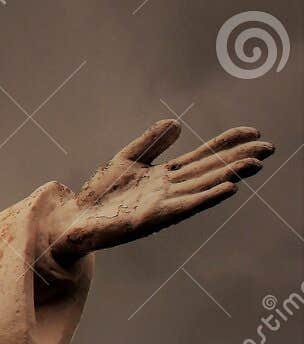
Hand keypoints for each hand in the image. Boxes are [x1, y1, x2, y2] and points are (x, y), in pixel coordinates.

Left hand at [48, 120, 273, 263]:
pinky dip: (207, 197)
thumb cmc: (100, 195)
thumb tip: (177, 124)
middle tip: (269, 148)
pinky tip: (228, 188)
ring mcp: (163, 205)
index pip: (202, 157)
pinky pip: (186, 206)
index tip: (252, 131)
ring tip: (255, 164)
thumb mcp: (126, 159)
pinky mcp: (153, 218)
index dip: (226, 144)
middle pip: (210, 171)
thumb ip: (150, 143)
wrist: (73, 220)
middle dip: (239, 159)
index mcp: (165, 177)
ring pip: (204, 187)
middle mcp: (170, 191)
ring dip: (230, 175)